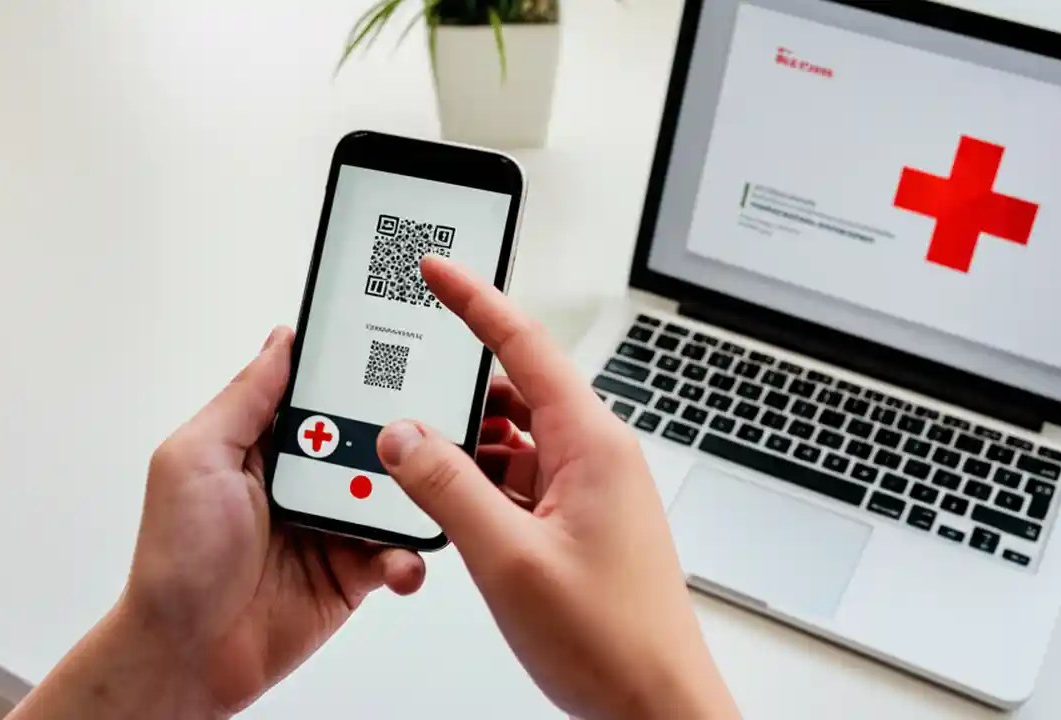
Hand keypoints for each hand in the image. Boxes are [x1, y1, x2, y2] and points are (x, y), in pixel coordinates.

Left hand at [8, 328, 424, 719]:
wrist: (186, 655)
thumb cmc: (175, 559)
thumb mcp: (196, 459)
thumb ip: (245, 399)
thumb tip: (282, 341)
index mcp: (268, 443)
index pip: (325, 391)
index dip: (358, 371)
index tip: (397, 349)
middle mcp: (307, 478)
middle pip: (373, 436)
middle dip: (403, 431)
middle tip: (426, 429)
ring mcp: (333, 524)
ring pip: (396, 492)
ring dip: (412, 494)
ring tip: (417, 498)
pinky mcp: (354, 571)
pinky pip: (398, 552)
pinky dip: (407, 556)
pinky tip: (398, 560)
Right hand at [375, 256, 738, 719]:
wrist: (656, 705)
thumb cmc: (611, 639)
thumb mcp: (508, 558)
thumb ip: (448, 488)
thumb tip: (404, 434)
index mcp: (591, 444)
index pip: (526, 345)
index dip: (476, 300)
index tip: (439, 268)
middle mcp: (595, 456)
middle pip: (517, 390)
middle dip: (459, 388)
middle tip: (406, 386)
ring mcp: (589, 490)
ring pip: (516, 440)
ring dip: (468, 446)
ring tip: (418, 460)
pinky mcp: (579, 521)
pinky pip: (522, 479)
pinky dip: (483, 483)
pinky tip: (452, 505)